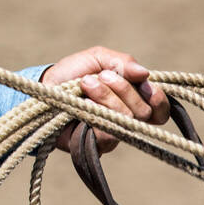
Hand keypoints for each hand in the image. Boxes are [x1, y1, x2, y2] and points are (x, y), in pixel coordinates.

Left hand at [40, 47, 169, 153]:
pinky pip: (107, 134)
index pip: (160, 110)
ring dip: (106, 97)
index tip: (145, 85)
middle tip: (102, 76)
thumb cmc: (72, 73)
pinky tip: (81, 103)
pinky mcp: (95, 145)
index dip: (159, 100)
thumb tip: (145, 73)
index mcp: (133, 99)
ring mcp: (112, 133)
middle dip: (123, 90)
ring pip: (125, 121)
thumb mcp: (97, 58)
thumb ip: (122, 62)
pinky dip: (95, 112)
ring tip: (86, 83)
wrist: (44, 88)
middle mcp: (126, 119)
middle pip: (144, 113)